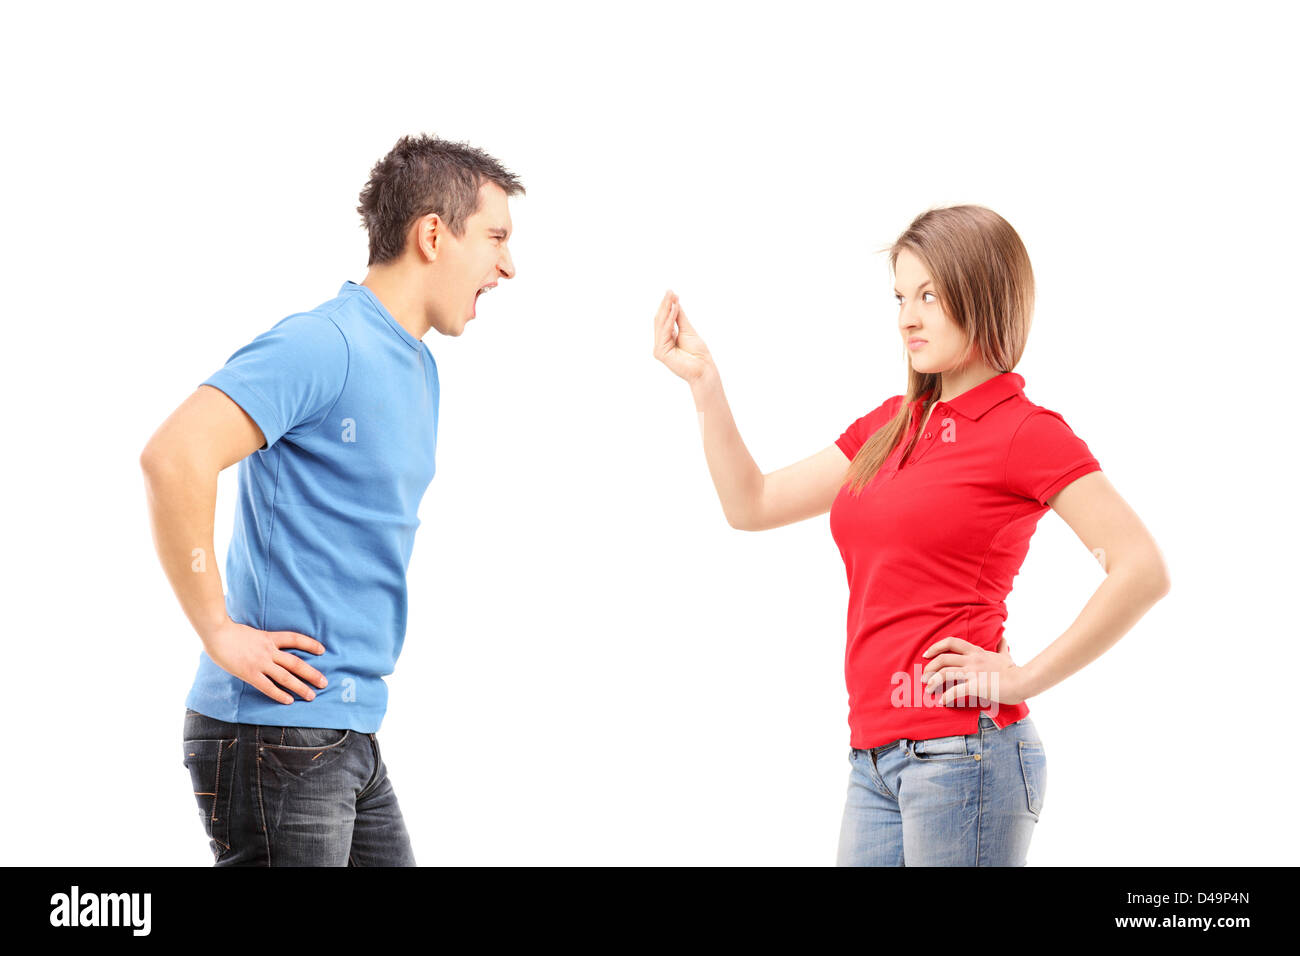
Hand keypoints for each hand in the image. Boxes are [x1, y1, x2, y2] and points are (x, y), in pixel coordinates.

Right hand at [201, 617, 327, 704]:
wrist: (217, 632)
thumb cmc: (228, 631)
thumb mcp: (250, 632)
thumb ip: (259, 640)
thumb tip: (263, 646)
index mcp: (269, 637)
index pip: (295, 639)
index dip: (310, 644)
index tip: (322, 650)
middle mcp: (269, 650)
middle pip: (296, 663)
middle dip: (312, 673)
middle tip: (324, 682)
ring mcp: (260, 662)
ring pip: (286, 676)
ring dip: (300, 687)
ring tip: (312, 695)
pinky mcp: (249, 673)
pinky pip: (268, 686)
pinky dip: (279, 694)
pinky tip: (289, 701)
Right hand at [652, 289, 714, 383]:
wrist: (703, 368)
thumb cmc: (698, 353)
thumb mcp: (687, 329)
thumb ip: (679, 317)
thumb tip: (675, 301)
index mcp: (666, 338)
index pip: (664, 319)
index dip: (667, 305)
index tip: (671, 292)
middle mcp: (661, 343)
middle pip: (660, 320)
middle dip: (665, 305)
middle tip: (669, 291)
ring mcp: (659, 348)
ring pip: (661, 324)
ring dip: (667, 309)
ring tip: (672, 296)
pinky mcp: (660, 352)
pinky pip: (665, 332)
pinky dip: (670, 319)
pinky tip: (675, 308)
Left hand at [920, 636, 1028, 705]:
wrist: (1023, 681)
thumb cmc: (1014, 671)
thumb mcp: (1005, 655)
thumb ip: (1001, 647)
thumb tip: (1003, 637)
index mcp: (976, 652)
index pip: (951, 642)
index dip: (936, 647)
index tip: (926, 654)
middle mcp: (972, 660)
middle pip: (943, 659)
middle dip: (929, 668)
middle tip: (923, 677)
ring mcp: (973, 672)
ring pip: (944, 674)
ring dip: (933, 683)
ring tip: (928, 691)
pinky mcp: (976, 686)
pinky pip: (955, 691)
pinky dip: (946, 697)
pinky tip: (942, 702)